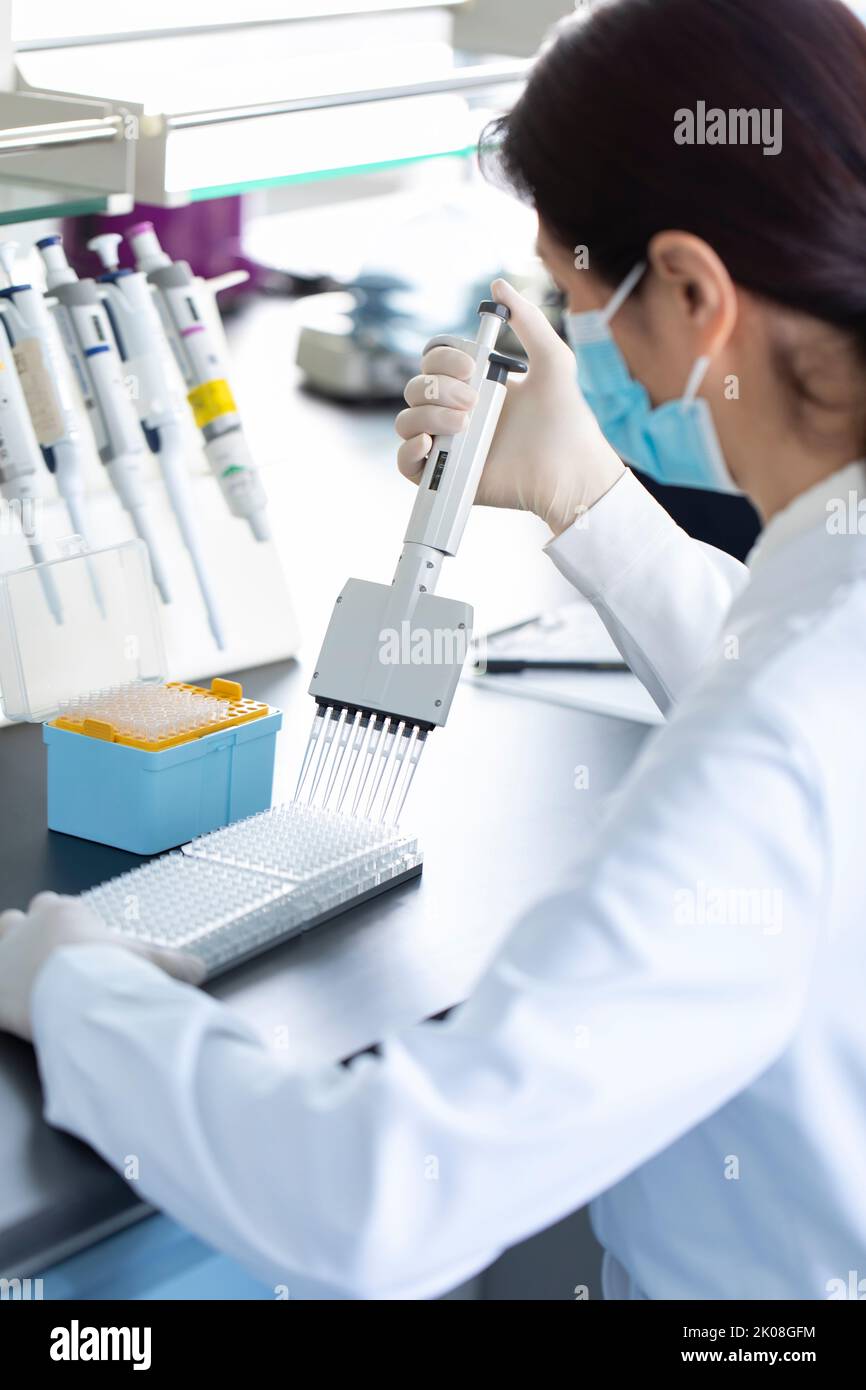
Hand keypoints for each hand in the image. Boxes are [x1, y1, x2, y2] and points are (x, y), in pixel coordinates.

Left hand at [0, 892, 204, 1040]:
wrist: (76, 994)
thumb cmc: (108, 971)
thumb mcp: (145, 962)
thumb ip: (171, 963)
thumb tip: (199, 969)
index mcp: (66, 913)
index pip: (62, 909)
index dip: (70, 930)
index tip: (81, 951)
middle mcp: (32, 923)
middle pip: (25, 916)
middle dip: (33, 930)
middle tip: (47, 958)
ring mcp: (6, 949)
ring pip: (4, 931)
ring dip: (9, 948)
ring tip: (23, 973)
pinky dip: (4, 985)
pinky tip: (13, 1000)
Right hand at [395, 278, 625, 537]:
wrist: (569, 469)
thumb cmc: (566, 418)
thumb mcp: (553, 360)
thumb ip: (529, 320)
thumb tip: (498, 284)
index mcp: (475, 385)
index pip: (434, 362)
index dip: (443, 358)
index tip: (471, 365)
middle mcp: (455, 413)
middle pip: (414, 387)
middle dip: (438, 388)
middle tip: (473, 401)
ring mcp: (448, 445)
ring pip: (406, 420)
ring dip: (427, 415)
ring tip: (464, 425)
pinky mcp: (445, 477)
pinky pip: (405, 463)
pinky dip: (408, 450)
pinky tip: (430, 443)